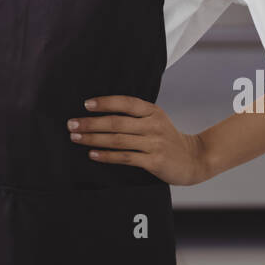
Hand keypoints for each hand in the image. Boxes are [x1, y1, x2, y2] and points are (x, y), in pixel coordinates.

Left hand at [67, 95, 210, 185]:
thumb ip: (135, 115)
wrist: (193, 159)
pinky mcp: (154, 161)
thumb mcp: (155, 120)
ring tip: (76, 137)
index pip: (125, 102)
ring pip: (118, 140)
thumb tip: (100, 112)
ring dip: (93, 138)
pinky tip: (92, 153)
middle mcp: (153, 125)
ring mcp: (154, 143)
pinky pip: (125, 157)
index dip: (105, 102)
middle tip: (71, 124)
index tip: (86, 105)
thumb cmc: (166, 138)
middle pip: (116, 122)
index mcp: (152, 111)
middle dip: (91, 123)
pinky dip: (107, 155)